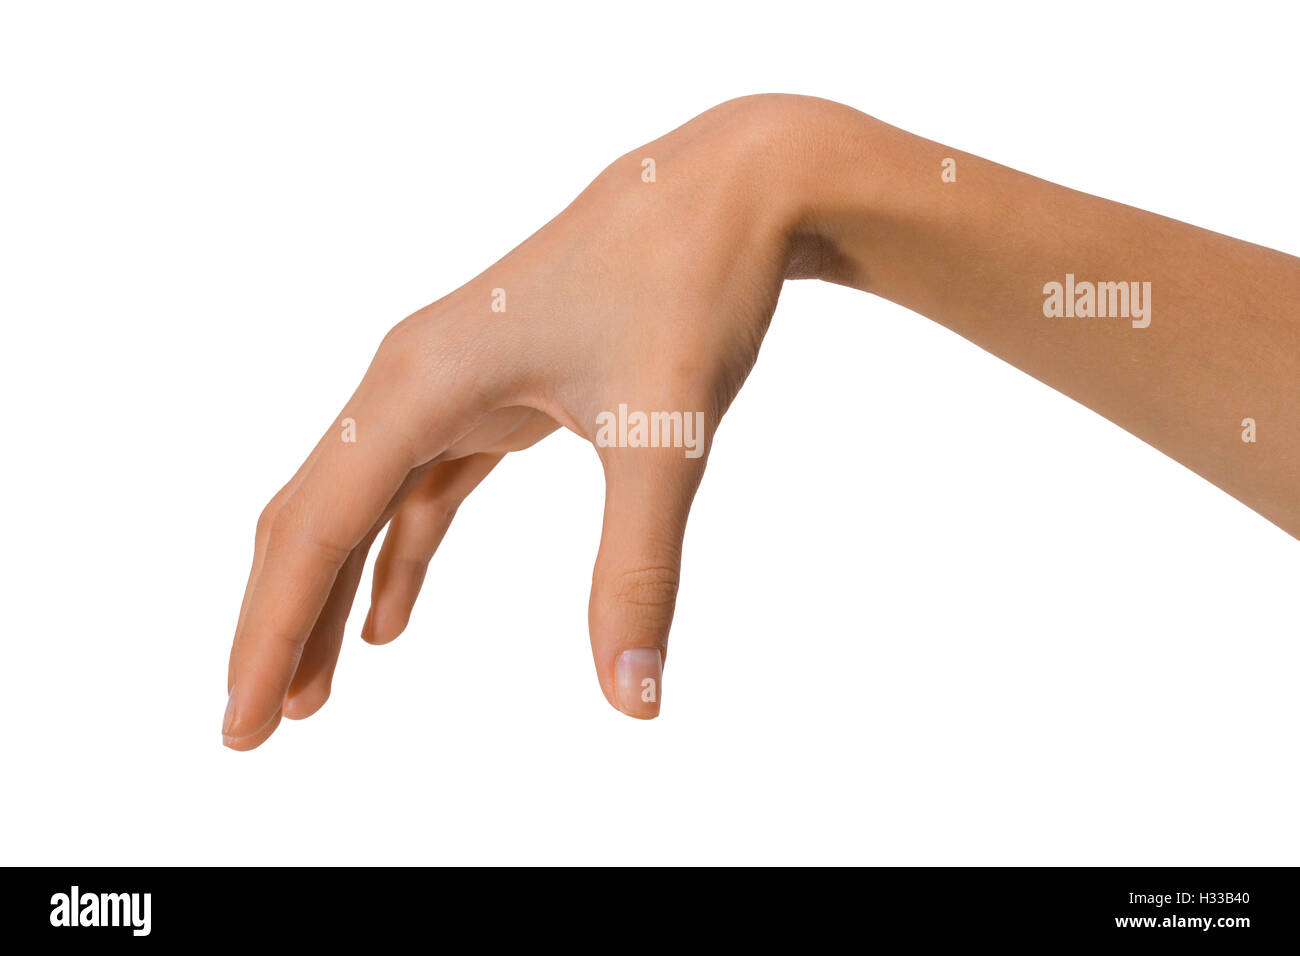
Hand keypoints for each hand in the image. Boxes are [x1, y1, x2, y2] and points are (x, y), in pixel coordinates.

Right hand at [224, 96, 810, 748]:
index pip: (317, 526)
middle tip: (254, 729)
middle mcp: (410, 379)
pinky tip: (389, 620)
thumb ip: (639, 570)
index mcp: (421, 382)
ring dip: (330, 595)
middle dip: (278, 622)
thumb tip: (634, 700)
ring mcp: (446, 382)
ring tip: (311, 694)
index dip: (271, 631)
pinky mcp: (490, 391)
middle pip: (312, 515)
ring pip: (358, 504)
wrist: (728, 192)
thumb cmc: (687, 286)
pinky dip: (397, 554)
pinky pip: (418, 487)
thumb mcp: (663, 435)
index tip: (243, 724)